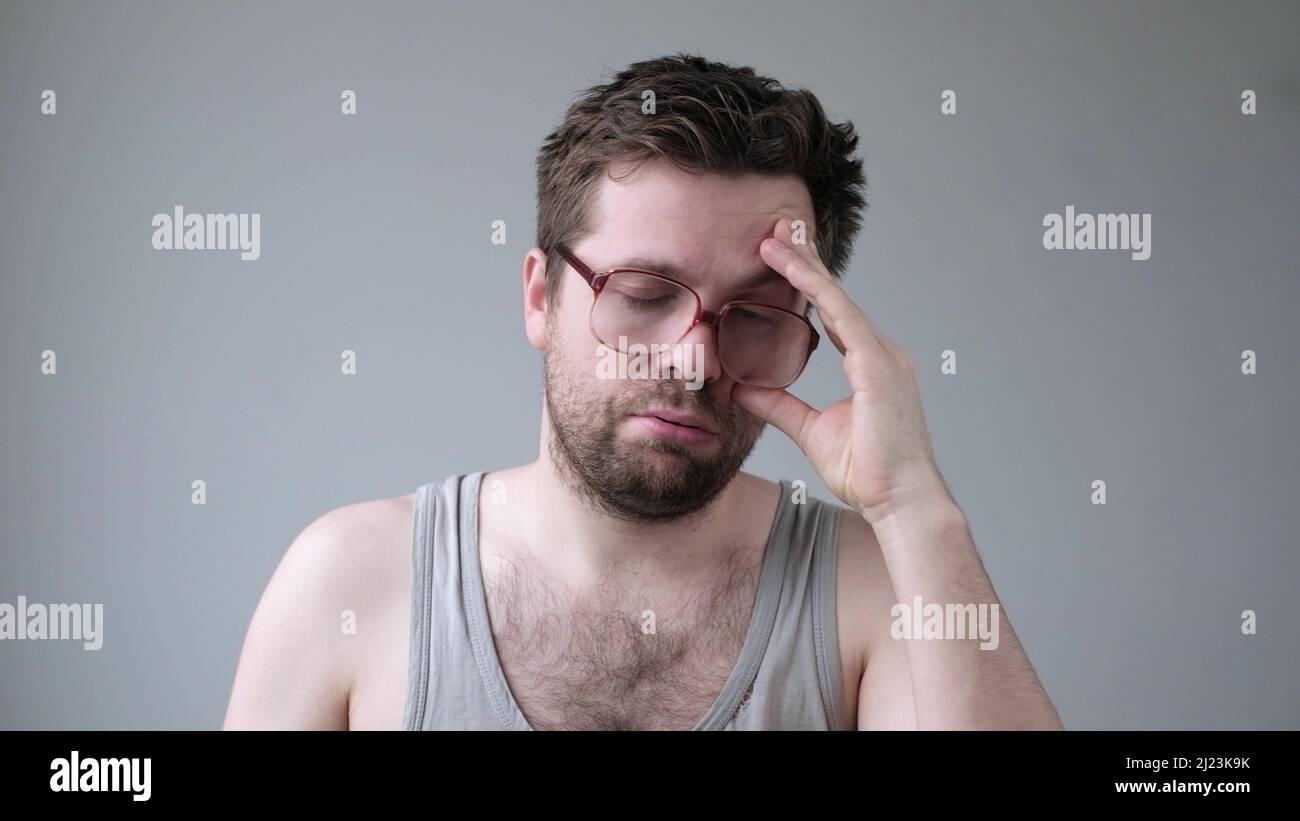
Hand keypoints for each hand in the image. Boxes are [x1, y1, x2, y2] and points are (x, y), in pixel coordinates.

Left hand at [732, 218, 952, 524]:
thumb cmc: (868, 473)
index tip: (780, 257)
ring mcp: (885, 355)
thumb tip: (741, 390)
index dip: (807, 283)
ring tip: (773, 240)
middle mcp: (882, 352)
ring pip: (837, 297)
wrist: (900, 500)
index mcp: (871, 364)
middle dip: (806, 261)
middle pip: (837, 296)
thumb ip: (779, 406)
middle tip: (775, 230)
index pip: (834, 313)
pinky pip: (842, 315)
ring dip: (805, 265)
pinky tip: (792, 268)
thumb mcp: (810, 431)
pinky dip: (816, 288)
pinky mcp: (879, 364)